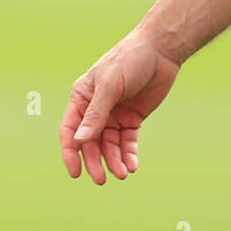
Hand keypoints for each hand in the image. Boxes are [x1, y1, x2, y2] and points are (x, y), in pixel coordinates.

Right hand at [60, 28, 179, 184]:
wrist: (160, 51)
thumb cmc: (129, 60)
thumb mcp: (109, 86)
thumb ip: (95, 114)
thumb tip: (79, 141)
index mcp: (82, 98)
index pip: (71, 130)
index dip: (70, 152)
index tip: (75, 172)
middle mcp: (95, 109)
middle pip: (91, 143)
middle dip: (95, 161)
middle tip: (102, 179)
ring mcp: (115, 115)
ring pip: (110, 145)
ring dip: (115, 160)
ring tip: (123, 174)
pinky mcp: (132, 119)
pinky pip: (128, 142)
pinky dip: (129, 154)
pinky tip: (132, 165)